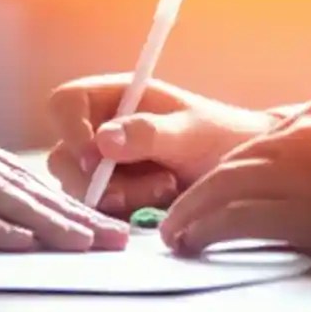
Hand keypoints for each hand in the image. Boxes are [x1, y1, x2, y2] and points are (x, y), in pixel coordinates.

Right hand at [46, 74, 278, 216]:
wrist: (245, 175)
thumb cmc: (222, 138)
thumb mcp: (190, 133)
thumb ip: (149, 134)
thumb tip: (103, 140)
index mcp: (116, 98)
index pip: (66, 103)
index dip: (71, 128)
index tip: (96, 157)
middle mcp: (103, 129)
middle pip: (65, 156)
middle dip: (101, 179)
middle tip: (152, 185)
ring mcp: (106, 166)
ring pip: (81, 190)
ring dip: (122, 197)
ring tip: (168, 188)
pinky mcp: (114, 195)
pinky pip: (100, 212)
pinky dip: (128, 213)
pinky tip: (163, 203)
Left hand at [162, 102, 310, 262]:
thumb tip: (303, 162)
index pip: (249, 149)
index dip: (219, 176)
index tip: (201, 196)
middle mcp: (296, 138)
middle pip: (226, 167)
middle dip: (194, 196)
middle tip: (172, 220)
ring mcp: (297, 172)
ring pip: (222, 191)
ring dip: (190, 215)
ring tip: (173, 236)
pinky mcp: (302, 210)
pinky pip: (237, 220)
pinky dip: (206, 231)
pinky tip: (193, 243)